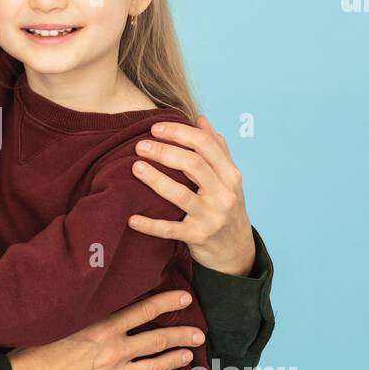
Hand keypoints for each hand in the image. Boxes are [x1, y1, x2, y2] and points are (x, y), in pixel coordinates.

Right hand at [7, 290, 204, 369]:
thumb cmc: (37, 346)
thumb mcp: (64, 319)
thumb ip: (88, 312)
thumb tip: (103, 298)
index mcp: (104, 328)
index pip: (144, 311)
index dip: (167, 304)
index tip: (184, 299)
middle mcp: (114, 351)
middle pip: (156, 340)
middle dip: (181, 335)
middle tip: (199, 333)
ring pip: (153, 367)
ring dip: (173, 361)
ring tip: (188, 355)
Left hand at [127, 115, 255, 276]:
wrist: (236, 250)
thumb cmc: (227, 206)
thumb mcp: (229, 179)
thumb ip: (216, 149)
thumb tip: (200, 119)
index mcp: (230, 175)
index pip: (205, 144)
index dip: (179, 132)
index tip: (155, 128)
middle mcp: (224, 195)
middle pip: (192, 165)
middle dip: (164, 151)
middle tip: (139, 146)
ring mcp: (211, 217)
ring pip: (180, 195)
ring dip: (155, 179)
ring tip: (135, 167)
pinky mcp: (197, 237)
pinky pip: (170, 230)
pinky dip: (150, 225)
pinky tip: (132, 218)